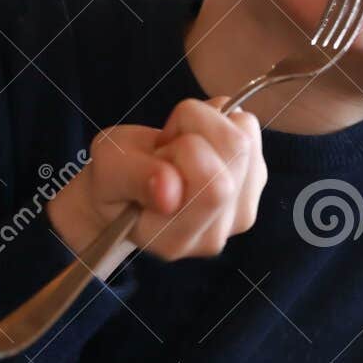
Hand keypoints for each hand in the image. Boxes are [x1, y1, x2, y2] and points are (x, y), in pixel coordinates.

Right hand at [47, 97, 266, 259]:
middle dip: (197, 128)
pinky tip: (201, 145)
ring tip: (182, 148)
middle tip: (168, 146)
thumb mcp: (107, 169)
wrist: (129, 192)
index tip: (156, 154)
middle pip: (236, 150)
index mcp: (174, 239)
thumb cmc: (117, 181)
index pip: (212, 185)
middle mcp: (215, 234)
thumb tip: (169, 189)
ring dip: (210, 124)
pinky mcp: (256, 184)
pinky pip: (252, 131)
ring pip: (245, 136)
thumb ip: (132, 177)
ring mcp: (241, 211)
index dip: (181, 147)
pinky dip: (224, 123)